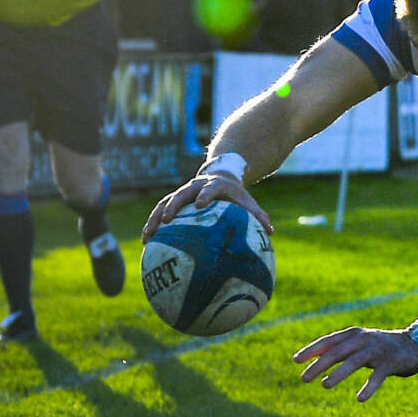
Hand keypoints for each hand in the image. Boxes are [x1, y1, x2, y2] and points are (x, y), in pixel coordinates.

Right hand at [143, 171, 272, 237]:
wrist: (219, 175)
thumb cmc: (234, 194)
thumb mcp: (246, 201)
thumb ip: (257, 215)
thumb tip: (270, 232)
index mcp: (213, 186)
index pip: (208, 190)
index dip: (204, 196)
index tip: (200, 205)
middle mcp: (194, 187)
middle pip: (180, 194)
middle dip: (173, 206)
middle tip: (167, 220)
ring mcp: (181, 192)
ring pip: (164, 203)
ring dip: (155, 218)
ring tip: (148, 235)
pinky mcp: (173, 200)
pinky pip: (159, 211)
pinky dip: (152, 223)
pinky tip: (147, 241)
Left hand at [293, 327, 417, 401]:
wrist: (416, 344)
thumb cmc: (381, 347)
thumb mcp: (359, 345)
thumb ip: (339, 351)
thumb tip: (313, 362)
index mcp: (354, 335)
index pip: (329, 341)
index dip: (312, 350)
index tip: (296, 360)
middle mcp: (364, 339)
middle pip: (337, 351)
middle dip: (319, 365)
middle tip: (304, 379)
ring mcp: (377, 350)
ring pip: (354, 361)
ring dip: (338, 373)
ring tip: (325, 385)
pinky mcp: (391, 362)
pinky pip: (378, 376)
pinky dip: (369, 387)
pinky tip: (360, 398)